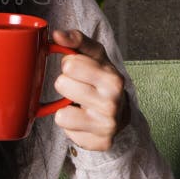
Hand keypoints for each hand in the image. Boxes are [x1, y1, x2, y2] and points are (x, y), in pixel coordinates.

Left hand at [51, 29, 127, 151]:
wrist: (122, 112)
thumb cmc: (103, 79)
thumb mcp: (95, 55)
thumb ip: (77, 40)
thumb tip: (57, 35)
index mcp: (112, 79)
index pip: (69, 64)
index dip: (70, 65)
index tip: (80, 71)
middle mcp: (111, 104)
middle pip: (61, 85)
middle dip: (66, 85)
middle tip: (80, 88)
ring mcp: (106, 126)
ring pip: (61, 115)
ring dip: (65, 108)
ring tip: (79, 105)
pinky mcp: (98, 143)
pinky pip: (66, 132)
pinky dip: (71, 126)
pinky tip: (83, 120)